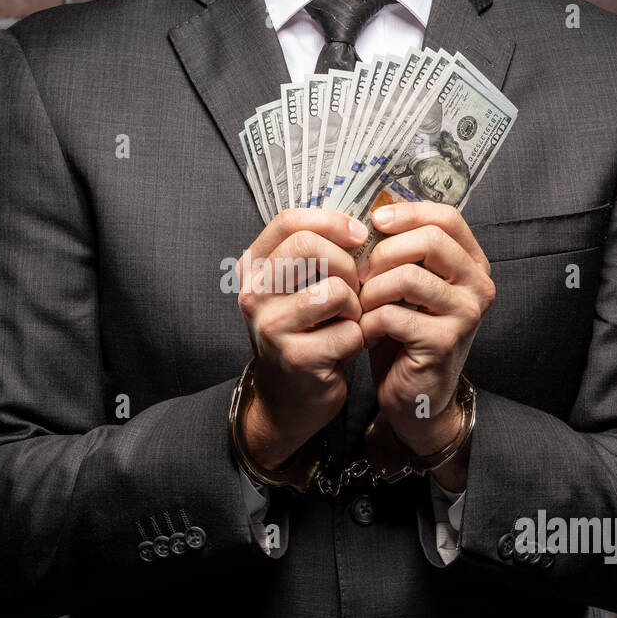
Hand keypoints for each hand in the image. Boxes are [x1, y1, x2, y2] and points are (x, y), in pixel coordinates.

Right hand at [236, 209, 368, 469]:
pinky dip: (357, 340)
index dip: (332, 221)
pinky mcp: (296, 357)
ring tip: (347, 322)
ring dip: (356, 307)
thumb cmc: (303, 333)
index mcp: (253, 269)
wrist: (288, 398)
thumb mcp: (295, 287)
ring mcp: (270, 327)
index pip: (290, 221)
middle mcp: (253, 294)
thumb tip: (363, 219)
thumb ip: (315, 252)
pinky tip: (344, 350)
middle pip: (310, 247)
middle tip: (356, 288)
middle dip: (348, 265)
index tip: (359, 235)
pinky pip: (349, 331)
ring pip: (336, 290)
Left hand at [358, 203, 493, 470]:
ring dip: (371, 292)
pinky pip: (393, 315)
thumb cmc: (405, 334)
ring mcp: (466, 314)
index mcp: (471, 263)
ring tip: (362, 309)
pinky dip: (369, 323)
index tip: (374, 222)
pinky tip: (366, 334)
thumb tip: (372, 210)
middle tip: (361, 278)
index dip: (407, 213)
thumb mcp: (407, 285)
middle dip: (383, 254)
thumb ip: (401, 250)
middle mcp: (478, 285)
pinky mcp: (444, 342)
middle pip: (430, 240)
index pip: (446, 217)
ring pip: (407, 276)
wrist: (414, 395)